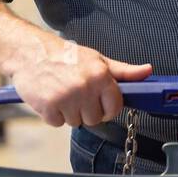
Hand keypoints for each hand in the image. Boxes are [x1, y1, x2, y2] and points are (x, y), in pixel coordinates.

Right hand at [8, 35, 152, 126]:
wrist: (30, 53)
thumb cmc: (65, 56)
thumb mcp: (98, 60)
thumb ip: (124, 70)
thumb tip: (147, 70)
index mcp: (101, 76)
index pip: (115, 107)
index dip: (108, 108)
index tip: (100, 103)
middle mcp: (85, 87)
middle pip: (95, 119)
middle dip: (87, 111)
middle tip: (77, 95)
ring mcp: (66, 98)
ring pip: (77, 123)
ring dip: (70, 113)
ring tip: (63, 94)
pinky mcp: (48, 107)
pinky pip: (58, 123)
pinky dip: (54, 115)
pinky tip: (51, 99)